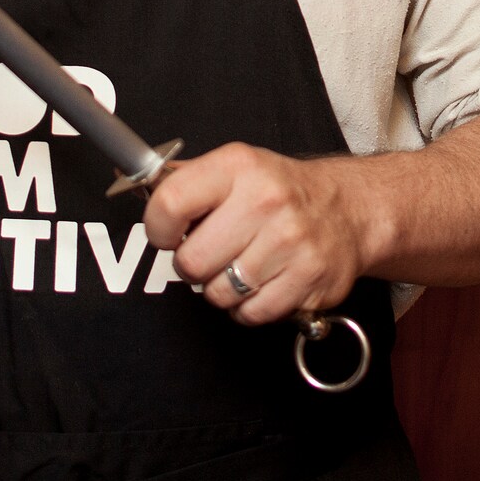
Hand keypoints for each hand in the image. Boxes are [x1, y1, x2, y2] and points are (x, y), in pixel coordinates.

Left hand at [142, 144, 379, 326]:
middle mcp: (266, 200)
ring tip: (242, 265)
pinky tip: (264, 282)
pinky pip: (251, 313)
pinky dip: (250, 307)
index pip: (169, 204)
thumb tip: (130, 179)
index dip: (158, 229)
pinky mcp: (310, 278)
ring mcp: (292, 241)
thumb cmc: (281, 190)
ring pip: (219, 294)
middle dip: (194, 265)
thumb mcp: (235, 168)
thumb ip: (185, 179)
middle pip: (191, 262)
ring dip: (223, 288)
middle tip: (214, 252)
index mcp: (238, 167)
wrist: (349, 208)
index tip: (169, 234)